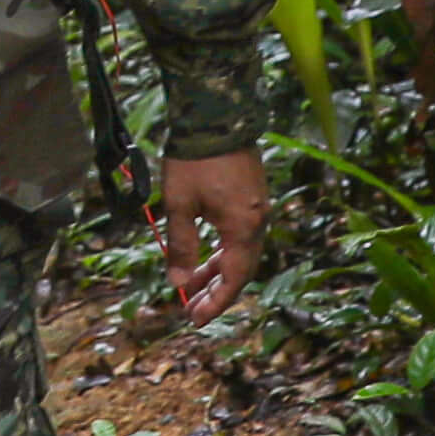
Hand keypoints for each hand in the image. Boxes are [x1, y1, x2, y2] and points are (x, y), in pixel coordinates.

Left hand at [155, 152, 268, 325]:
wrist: (214, 115)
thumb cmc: (194, 160)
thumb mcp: (179, 205)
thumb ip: (181, 246)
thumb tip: (178, 283)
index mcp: (243, 228)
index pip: (233, 279)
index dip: (215, 303)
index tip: (195, 320)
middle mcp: (257, 221)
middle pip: (240, 269)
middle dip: (215, 291)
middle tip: (190, 308)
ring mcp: (257, 208)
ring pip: (240, 252)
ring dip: (216, 270)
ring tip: (191, 284)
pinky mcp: (252, 196)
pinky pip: (240, 235)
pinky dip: (222, 250)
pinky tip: (203, 253)